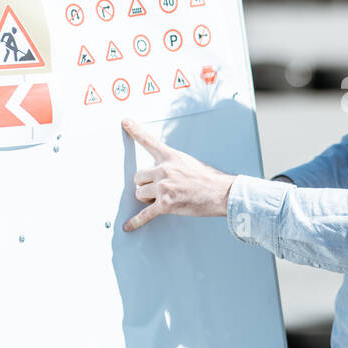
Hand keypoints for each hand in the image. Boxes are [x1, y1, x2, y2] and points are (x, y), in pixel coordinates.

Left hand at [121, 118, 235, 228]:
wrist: (222, 193)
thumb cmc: (209, 179)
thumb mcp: (188, 162)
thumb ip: (171, 164)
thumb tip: (158, 173)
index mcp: (170, 157)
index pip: (149, 141)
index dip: (135, 130)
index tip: (125, 122)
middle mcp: (164, 170)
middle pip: (138, 177)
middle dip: (145, 184)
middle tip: (158, 189)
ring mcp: (164, 187)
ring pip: (139, 193)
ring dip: (147, 198)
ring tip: (164, 199)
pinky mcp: (166, 204)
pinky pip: (145, 214)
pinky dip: (136, 221)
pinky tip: (128, 226)